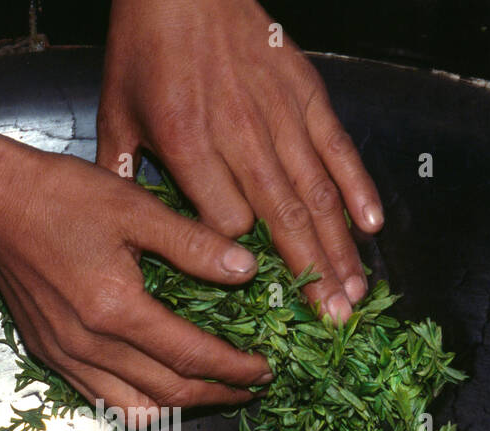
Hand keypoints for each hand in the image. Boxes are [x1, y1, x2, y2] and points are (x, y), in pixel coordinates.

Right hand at [0, 137, 272, 411]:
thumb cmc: (60, 194)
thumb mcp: (135, 207)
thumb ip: (193, 244)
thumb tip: (246, 271)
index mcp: (115, 308)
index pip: (190, 356)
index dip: (233, 368)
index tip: (265, 369)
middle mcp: (89, 344)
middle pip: (167, 392)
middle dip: (217, 394)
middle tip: (251, 386)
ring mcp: (65, 355)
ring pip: (134, 407)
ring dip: (180, 406)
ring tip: (212, 390)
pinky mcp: (48, 354)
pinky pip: (101, 398)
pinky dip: (138, 402)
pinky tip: (159, 386)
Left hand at [97, 0, 383, 320]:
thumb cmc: (145, 49)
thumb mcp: (117, 115)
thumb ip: (123, 176)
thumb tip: (122, 233)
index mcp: (188, 145)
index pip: (224, 223)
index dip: (238, 262)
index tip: (252, 293)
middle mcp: (239, 135)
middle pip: (282, 219)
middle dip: (311, 276)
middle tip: (334, 322)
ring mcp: (278, 114)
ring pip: (316, 192)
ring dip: (339, 246)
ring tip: (356, 292)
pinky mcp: (305, 93)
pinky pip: (338, 147)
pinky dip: (358, 187)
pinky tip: (372, 225)